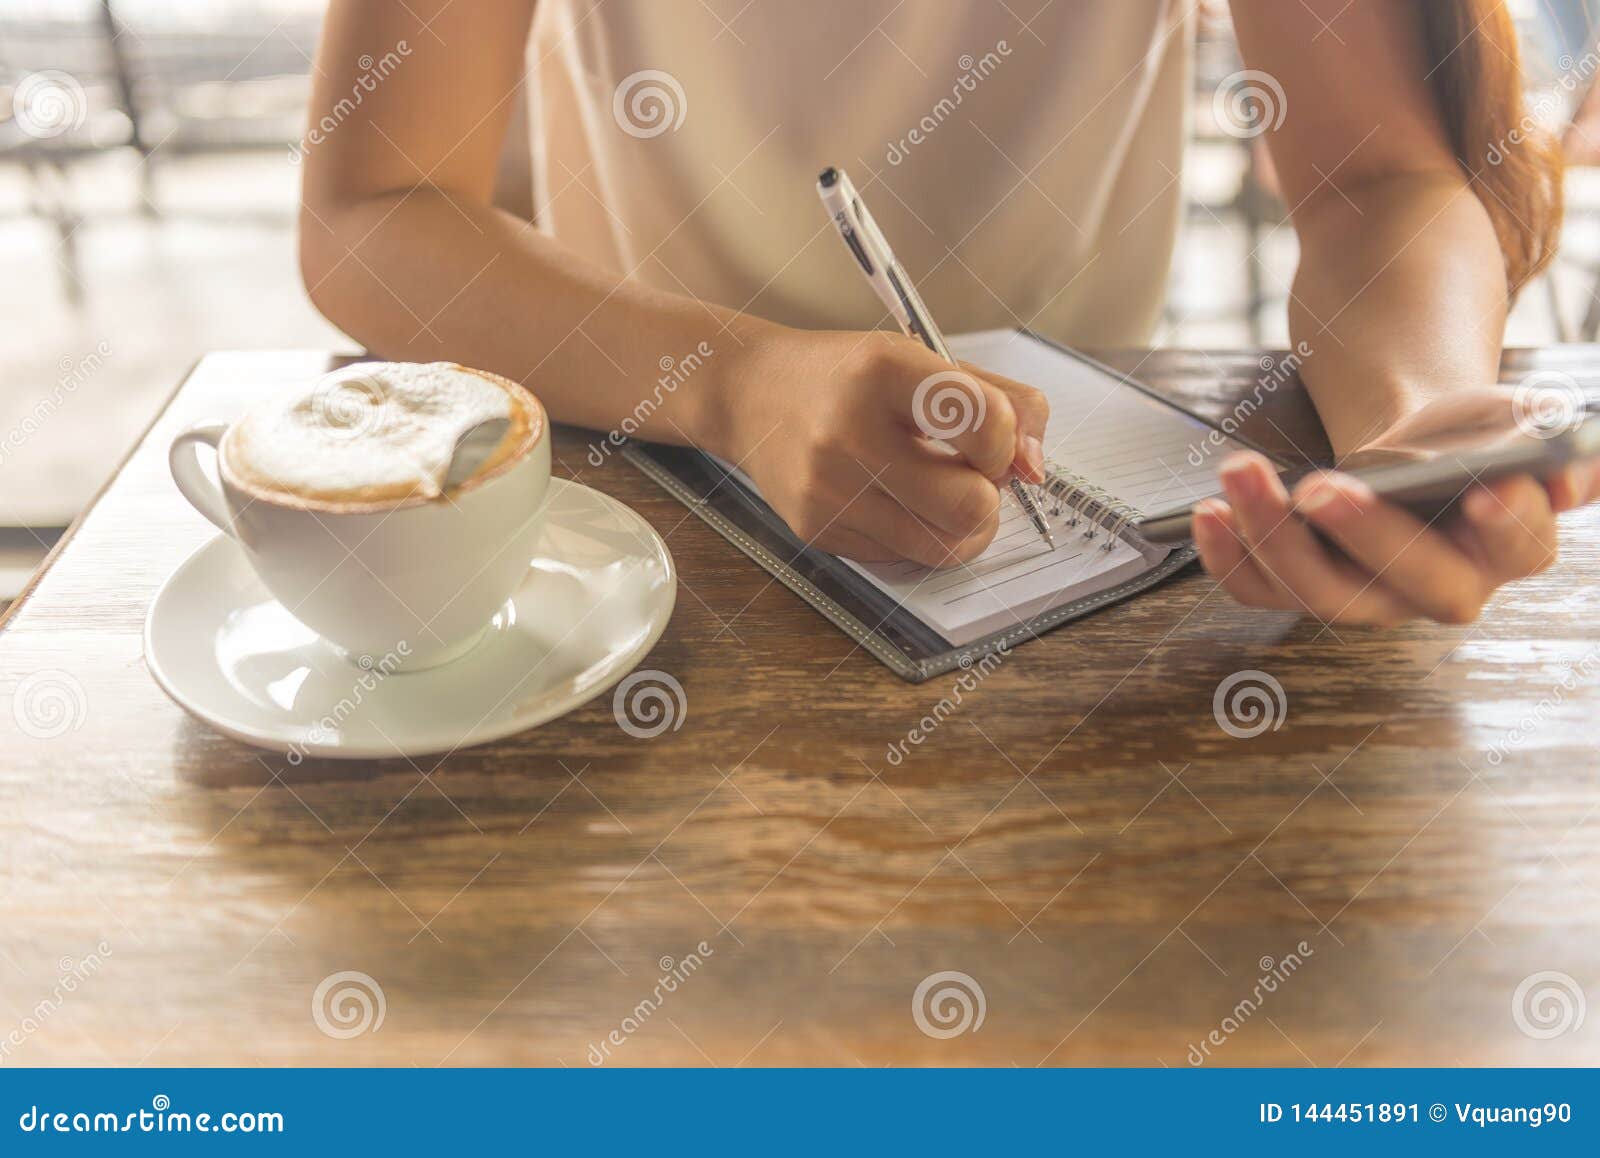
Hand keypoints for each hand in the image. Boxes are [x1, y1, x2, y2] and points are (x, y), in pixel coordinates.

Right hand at [716, 328, 1048, 566]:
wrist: (750, 394)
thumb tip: (1035, 468)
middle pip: (969, 506)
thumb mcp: (923, 360)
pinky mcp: (815, 529)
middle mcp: (848, 433)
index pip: (985, 424)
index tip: (992, 440)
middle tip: (970, 475)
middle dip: (988, 498)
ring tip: (941, 492)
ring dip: (960, 526)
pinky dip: (915, 534)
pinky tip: (894, 500)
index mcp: (884, 372)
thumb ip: (1000, 402)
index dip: (1006, 443)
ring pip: (941, 546)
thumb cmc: (847, 376)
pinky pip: (902, 557)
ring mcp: (828, 489)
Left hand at [1193, 388, 1599, 624]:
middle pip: (1408, 579)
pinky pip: (1261, 590)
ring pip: (1320, 591)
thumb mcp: (1522, 417)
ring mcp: (1370, 600)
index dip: (1505, 520)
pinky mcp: (1308, 592)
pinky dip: (1226, 556)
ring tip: (1240, 472)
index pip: (1518, 545)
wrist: (1420, 445)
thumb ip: (1552, 440)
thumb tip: (1567, 474)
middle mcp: (1443, 589)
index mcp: (1512, 548)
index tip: (1487, 484)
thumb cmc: (1473, 434)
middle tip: (1321, 487)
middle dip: (1363, 532)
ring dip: (1272, 534)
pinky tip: (1205, 512)